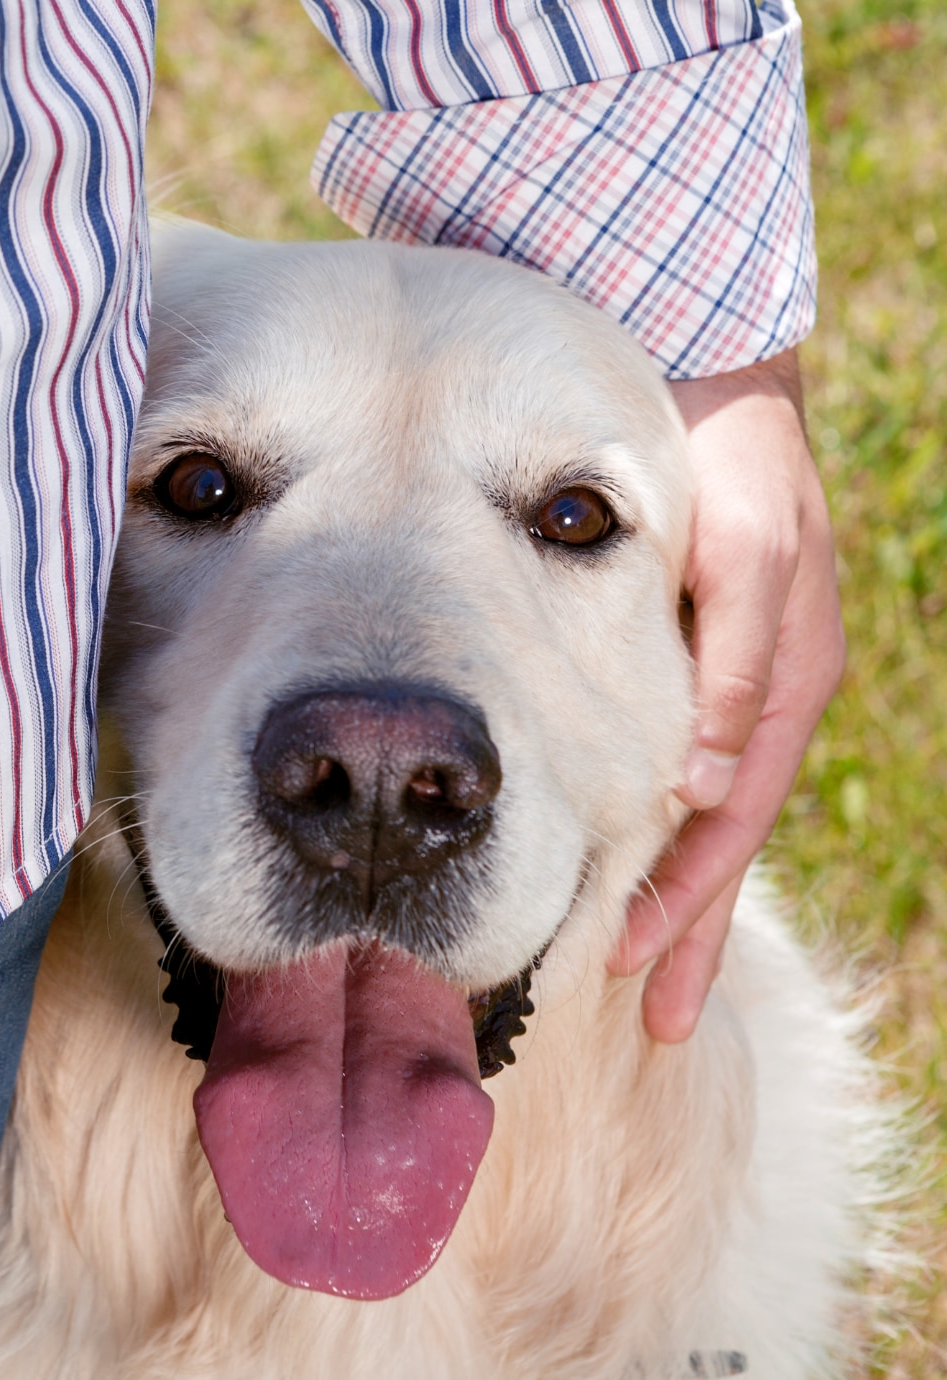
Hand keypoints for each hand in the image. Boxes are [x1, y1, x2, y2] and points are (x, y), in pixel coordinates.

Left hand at [607, 348, 844, 1042]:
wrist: (722, 386)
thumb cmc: (733, 464)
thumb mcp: (746, 548)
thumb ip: (731, 663)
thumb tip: (703, 790)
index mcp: (781, 682)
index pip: (727, 821)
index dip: (688, 900)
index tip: (636, 972)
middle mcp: (767, 694)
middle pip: (724, 837)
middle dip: (692, 925)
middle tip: (653, 1013)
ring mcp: (745, 679)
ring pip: (712, 812)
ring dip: (683, 892)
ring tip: (647, 973)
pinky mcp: (716, 658)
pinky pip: (697, 764)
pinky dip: (673, 825)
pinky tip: (643, 861)